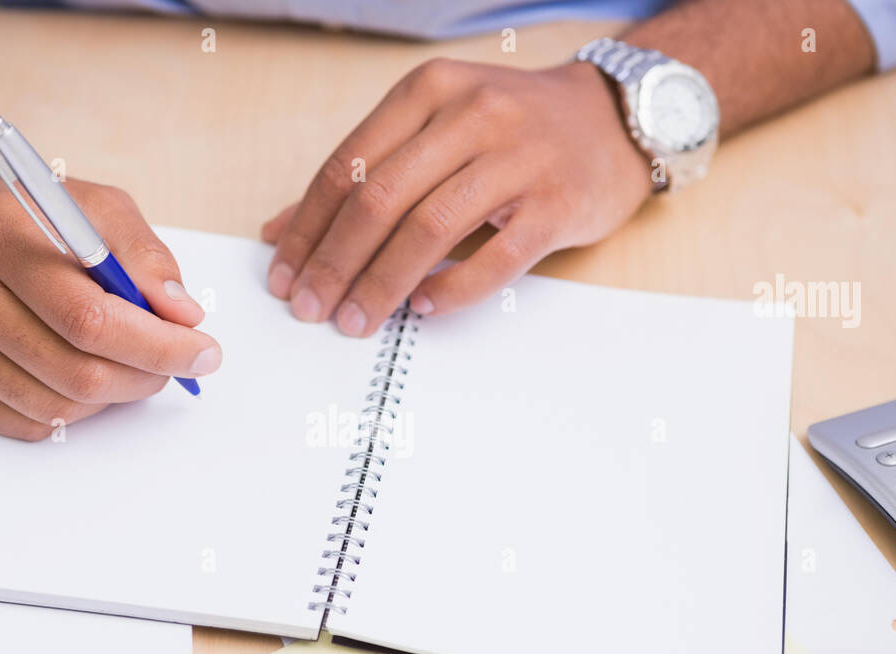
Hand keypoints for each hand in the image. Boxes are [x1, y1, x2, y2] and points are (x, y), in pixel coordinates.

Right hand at [0, 164, 219, 439]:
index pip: (91, 319)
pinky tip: (84, 374)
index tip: (203, 352)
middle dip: (146, 375)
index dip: (158, 346)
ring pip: (57, 407)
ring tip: (130, 362)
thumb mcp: (93, 206)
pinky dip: (75, 410)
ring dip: (115, 395)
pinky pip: (28, 423)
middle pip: (77, 372)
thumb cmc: (27, 214)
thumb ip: (145, 256)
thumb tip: (183, 316)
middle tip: (177, 362)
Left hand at [262, 58, 653, 335]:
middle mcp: (471, 115)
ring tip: (355, 320)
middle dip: (334, 263)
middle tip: (312, 309)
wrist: (612, 120)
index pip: (347, 167)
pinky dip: (452, 289)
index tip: (283, 276)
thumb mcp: (433, 128)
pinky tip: (422, 309)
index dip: (307, 228)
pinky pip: (495, 259)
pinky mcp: (556, 204)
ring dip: (381, 284)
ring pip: (430, 229)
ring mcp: (519, 158)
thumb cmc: (510, 131)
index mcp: (428, 92)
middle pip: (380, 199)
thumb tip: (283, 232)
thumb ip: (364, 173)